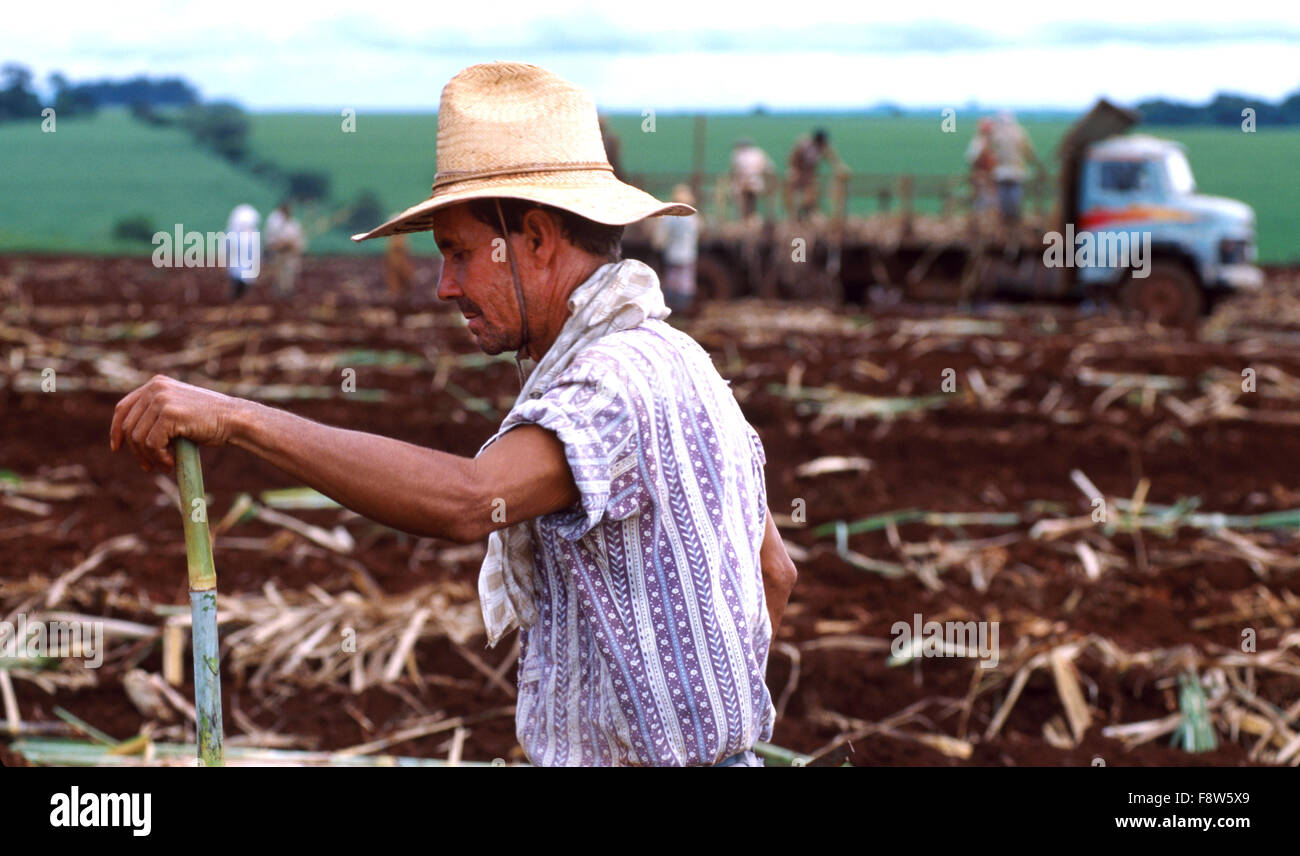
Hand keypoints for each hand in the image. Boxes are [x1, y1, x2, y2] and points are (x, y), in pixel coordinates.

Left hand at [110, 375, 243, 471]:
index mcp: (156, 384)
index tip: (117, 448)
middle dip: (136, 451)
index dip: (116, 429)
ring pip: (138, 438)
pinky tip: (172, 463)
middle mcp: (155, 388)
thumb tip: (131, 439)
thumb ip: (157, 415)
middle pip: (129, 426)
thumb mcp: (178, 411)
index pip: (124, 407)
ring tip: (165, 466)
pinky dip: (159, 458)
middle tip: (149, 467)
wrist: (234, 419)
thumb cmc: (210, 421)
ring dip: (150, 457)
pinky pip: (152, 443)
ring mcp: (161, 399)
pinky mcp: (169, 414)